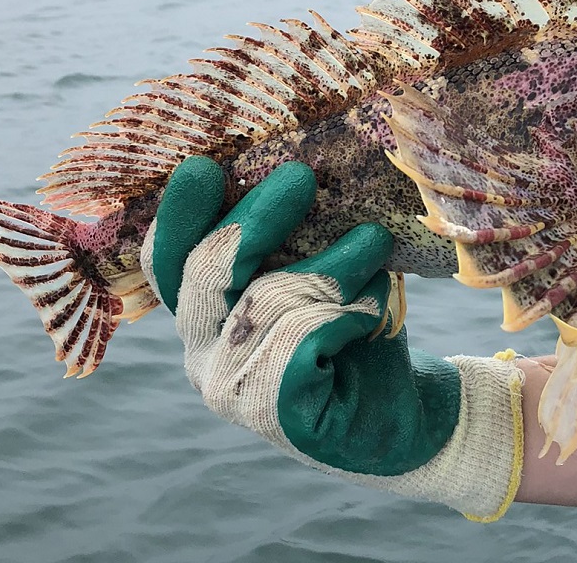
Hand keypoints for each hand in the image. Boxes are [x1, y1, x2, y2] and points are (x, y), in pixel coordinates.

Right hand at [140, 157, 524, 520]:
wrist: (406, 411)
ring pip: (266, 301)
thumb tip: (301, 163)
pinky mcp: (275, 413)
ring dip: (327, 264)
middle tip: (300, 176)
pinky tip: (379, 299)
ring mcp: (233, 387)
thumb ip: (297, 235)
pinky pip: (304, 339)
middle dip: (254, 218)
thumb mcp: (321, 271)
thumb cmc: (355, 328)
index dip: (180, 215)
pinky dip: (348, 309)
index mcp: (205, 312)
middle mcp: (204, 351)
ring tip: (373, 239)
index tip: (203, 166)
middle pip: (206, 272)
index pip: (170, 260)